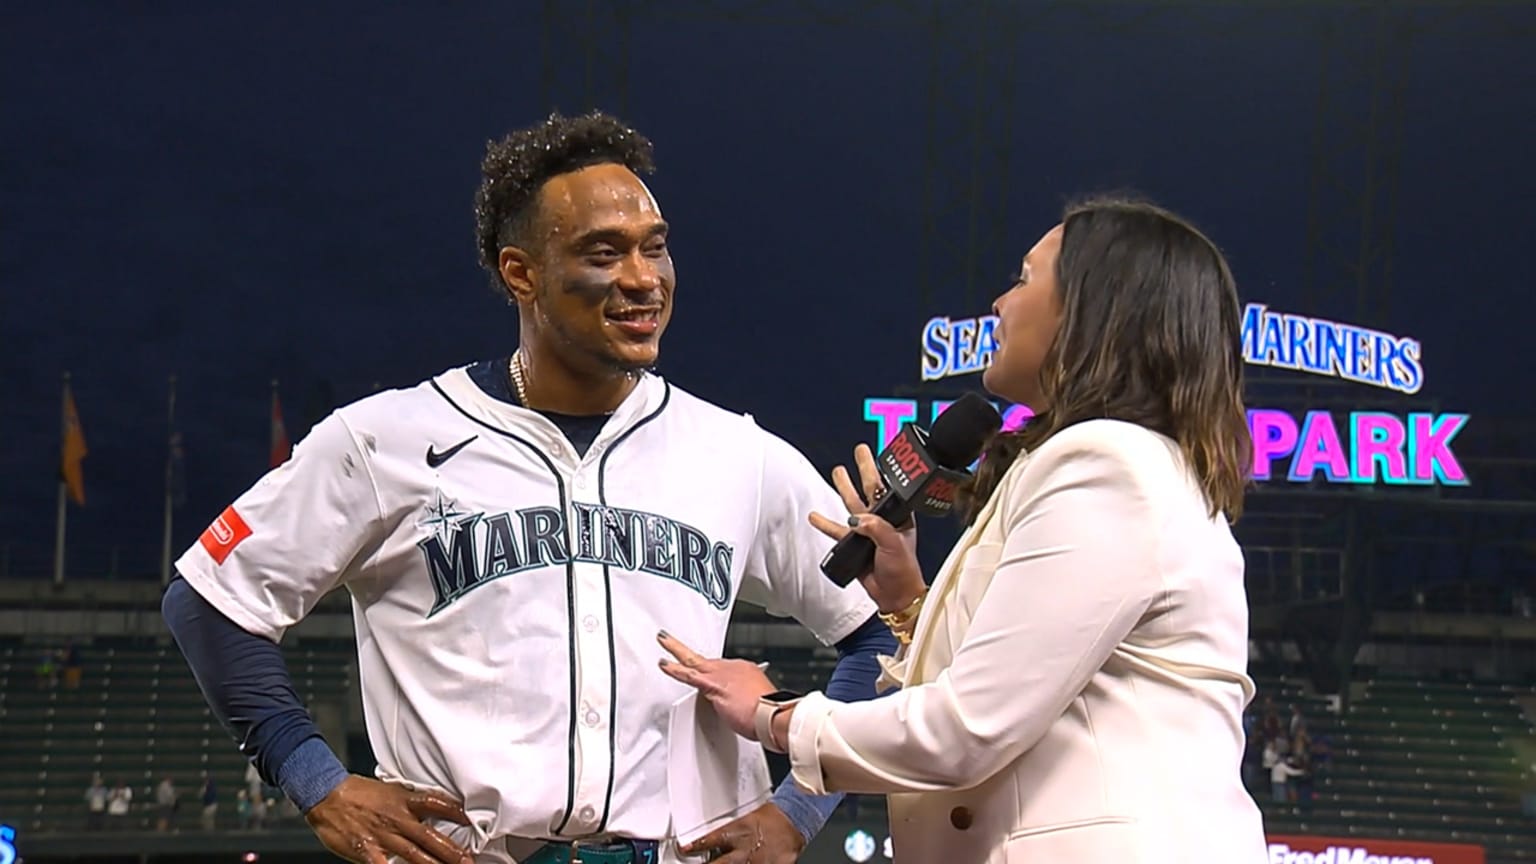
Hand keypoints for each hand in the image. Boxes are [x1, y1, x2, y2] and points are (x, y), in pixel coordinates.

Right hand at [305, 775, 472, 863]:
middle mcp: (398, 819)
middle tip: (468, 860)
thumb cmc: (358, 793)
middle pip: (431, 837)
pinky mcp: (367, 850)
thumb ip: (411, 800)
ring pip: (414, 855)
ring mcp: (383, 836)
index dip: (457, 813)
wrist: (327, 794)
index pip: (438, 804)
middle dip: (452, 852)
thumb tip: (431, 806)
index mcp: (405, 801)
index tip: (472, 822)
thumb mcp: (391, 789)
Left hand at [657, 631, 773, 740]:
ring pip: (693, 660)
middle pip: (706, 659)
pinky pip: (689, 675)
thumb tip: (743, 710)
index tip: (706, 673)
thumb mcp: (759, 703)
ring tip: (664, 642)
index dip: (711, 670)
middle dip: (689, 652)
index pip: (722, 667)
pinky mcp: (713, 685)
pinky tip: (664, 665)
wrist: (771, 716)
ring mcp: (721, 675)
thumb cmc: (769, 713)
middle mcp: (733, 668)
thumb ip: (747, 702)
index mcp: (745, 670)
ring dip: (676, 650)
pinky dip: (674, 669)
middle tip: (673, 641)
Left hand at [680, 803, 804, 862]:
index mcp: (737, 833)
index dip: (696, 846)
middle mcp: (745, 850)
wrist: (794, 819)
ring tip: (735, 863)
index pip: (710, 840)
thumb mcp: (745, 821)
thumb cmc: (770, 819)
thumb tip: (713, 843)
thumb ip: (729, 834)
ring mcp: (758, 862)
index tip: (684, 849)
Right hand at [807, 444, 924, 612]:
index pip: (889, 489)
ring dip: (845, 488)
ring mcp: (868, 531)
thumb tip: (857, 519)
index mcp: (898, 516)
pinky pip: (836, 530)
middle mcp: (883, 520)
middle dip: (864, 469)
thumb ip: (876, 529)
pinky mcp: (854, 544)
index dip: (883, 471)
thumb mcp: (895, 545)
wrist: (895, 595)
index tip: (877, 454)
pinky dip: (825, 523)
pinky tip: (815, 516)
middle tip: (860, 450)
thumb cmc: (904, 571)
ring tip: (838, 472)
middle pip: (870, 489)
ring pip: (852, 504)